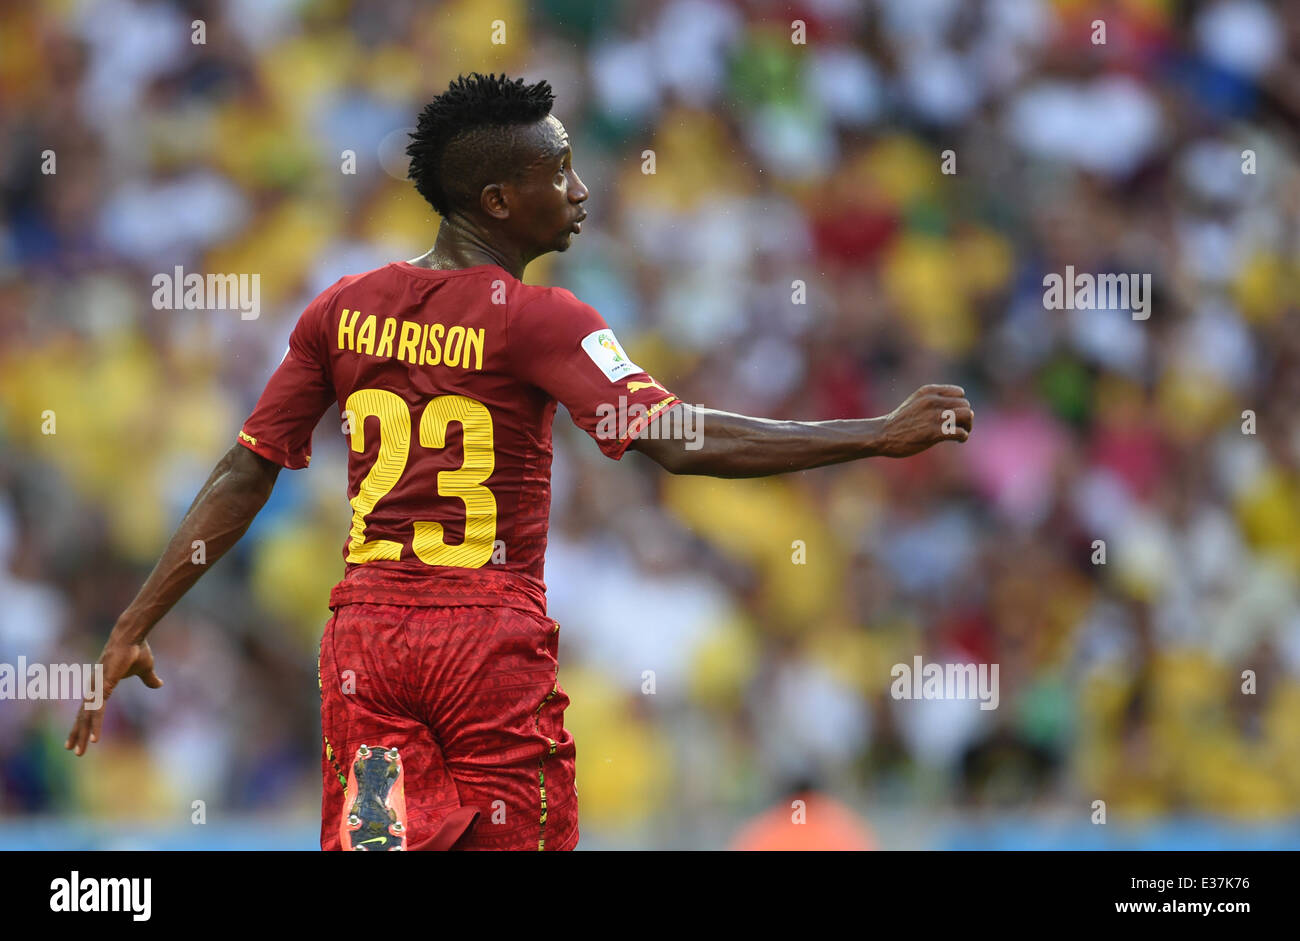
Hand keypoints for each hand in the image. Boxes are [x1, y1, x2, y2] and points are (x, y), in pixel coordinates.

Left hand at [65, 637, 163, 755]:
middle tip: (73, 750)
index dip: (84, 722)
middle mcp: (94, 688)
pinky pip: (97, 712)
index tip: (79, 736)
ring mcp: (96, 688)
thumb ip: (149, 679)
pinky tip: (95, 739)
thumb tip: (159, 685)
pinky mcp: (102, 688)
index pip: (89, 708)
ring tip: (79, 752)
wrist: (132, 636)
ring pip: (87, 718)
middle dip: (77, 734)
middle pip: (83, 716)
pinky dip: (95, 726)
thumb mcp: (145, 669)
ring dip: (83, 736)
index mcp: (101, 685)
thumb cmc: (137, 649)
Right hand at [872, 384, 972, 457]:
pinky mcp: (934, 433)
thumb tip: (958, 406)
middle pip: (965, 405)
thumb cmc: (900, 421)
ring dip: (968, 426)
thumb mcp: (916, 402)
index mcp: (928, 392)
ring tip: (961, 433)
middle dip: (966, 418)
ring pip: (967, 416)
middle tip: (961, 427)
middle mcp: (932, 401)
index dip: (960, 405)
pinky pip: (961, 432)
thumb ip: (934, 399)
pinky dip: (963, 437)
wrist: (883, 435)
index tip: (955, 416)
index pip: (959, 393)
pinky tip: (958, 440)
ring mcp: (933, 417)